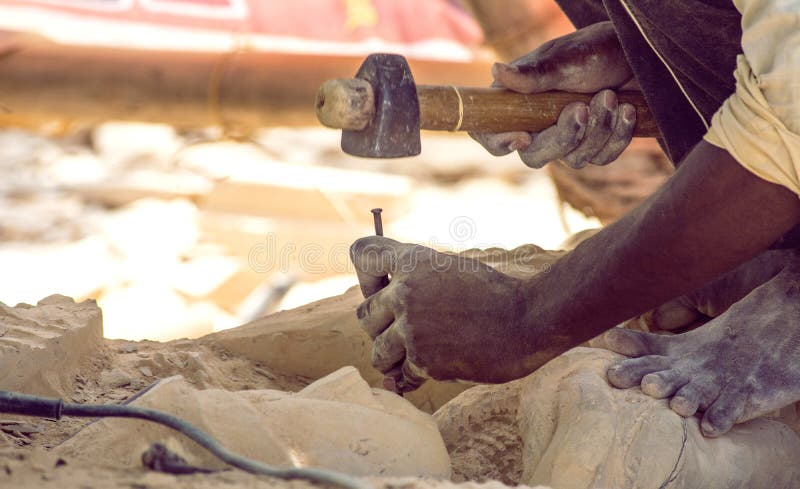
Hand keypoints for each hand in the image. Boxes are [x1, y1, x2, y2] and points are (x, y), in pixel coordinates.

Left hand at [350, 236, 534, 392]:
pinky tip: (441, 365)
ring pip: (378, 351)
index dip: (367, 277)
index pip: (362, 253)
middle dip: (383, 329)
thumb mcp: (452, 271)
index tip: (384, 291)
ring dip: (397, 358)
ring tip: (425, 353)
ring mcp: (412, 325)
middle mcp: (406, 289)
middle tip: (411, 333)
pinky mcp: (422, 357)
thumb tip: (384, 316)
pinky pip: (402, 375)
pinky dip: (418, 376)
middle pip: (364, 315)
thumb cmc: (496, 297)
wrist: (530, 320)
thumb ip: (417, 282)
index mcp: (414, 260)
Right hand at [471, 21, 637, 168]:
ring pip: (573, 160)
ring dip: (597, 131)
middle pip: (534, 156)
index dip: (499, 143)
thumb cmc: (596, 49)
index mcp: (517, 101)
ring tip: (610, 96)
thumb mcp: (565, 60)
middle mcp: (536, 124)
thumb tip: (496, 71)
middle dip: (562, 137)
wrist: (637, 55)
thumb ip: (534, 74)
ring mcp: (566, 138)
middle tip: (581, 108)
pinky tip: (626, 110)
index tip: (523, 137)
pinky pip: (601, 157)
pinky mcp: (593, 145)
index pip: (490, 134)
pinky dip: (617, 136)